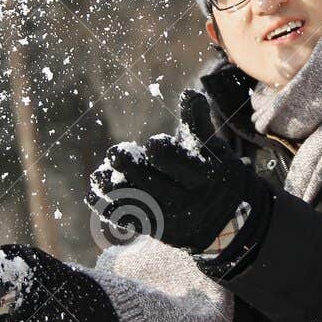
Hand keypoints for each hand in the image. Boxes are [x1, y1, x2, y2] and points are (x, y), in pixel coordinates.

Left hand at [88, 90, 268, 255]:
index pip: (179, 164)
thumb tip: (190, 93)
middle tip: (113, 154)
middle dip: (130, 168)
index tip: (152, 143)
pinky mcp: (156, 229)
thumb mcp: (215, 150)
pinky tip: (96, 194)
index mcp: (204, 177)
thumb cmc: (216, 174)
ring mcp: (170, 218)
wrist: (226, 220)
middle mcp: (187, 201)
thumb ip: (199, 123)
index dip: (163, 153)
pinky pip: (128, 221)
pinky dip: (108, 208)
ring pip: (135, 204)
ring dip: (112, 190)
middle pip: (152, 184)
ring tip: (98, 176)